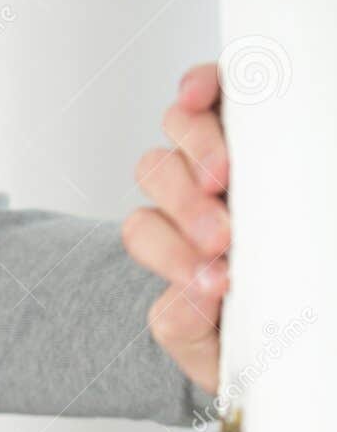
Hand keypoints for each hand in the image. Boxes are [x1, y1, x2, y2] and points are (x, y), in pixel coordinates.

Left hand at [122, 60, 229, 395]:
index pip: (145, 231)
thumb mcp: (215, 345)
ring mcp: (213, 150)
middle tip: (221, 237)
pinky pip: (212, 89)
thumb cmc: (251, 320)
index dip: (170, 254)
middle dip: (184, 208)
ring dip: (196, 153)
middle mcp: (186, 192)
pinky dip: (200, 86)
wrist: (286, 318)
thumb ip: (188, 328)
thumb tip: (187, 302)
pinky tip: (199, 96)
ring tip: (224, 179)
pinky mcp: (244, 117)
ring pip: (177, 132)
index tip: (215, 283)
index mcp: (173, 239)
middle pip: (157, 174)